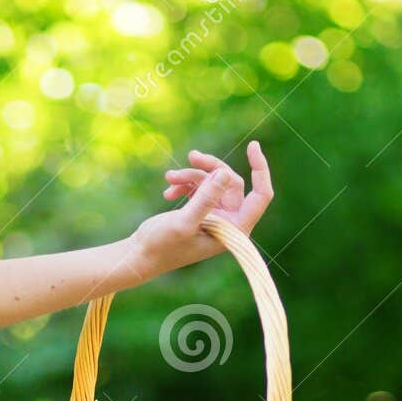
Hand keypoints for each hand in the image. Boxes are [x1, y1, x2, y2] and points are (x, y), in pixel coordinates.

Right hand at [127, 140, 273, 280]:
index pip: (261, 196)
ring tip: (170, 177)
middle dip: (209, 169)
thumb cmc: (161, 246)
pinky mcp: (202, 212)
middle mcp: (230, 224)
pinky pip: (201, 188)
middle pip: (231, 182)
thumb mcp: (184, 222)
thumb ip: (206, 199)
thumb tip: (226, 173)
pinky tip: (168, 192)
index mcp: (235, 230)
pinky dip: (186, 185)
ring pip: (214, 182)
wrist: (141, 255)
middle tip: (192, 156)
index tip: (252, 145)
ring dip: (192, 176)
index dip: (260, 170)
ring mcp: (216, 217)